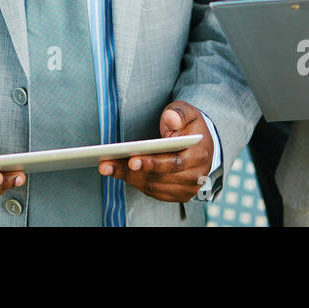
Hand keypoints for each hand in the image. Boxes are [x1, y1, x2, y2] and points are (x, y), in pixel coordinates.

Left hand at [98, 100, 213, 201]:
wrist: (201, 144)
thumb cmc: (190, 126)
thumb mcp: (188, 112)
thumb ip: (179, 113)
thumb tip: (170, 120)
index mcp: (199, 154)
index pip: (174, 162)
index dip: (152, 163)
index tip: (131, 159)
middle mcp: (195, 176)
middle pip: (159, 177)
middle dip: (130, 171)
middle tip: (107, 164)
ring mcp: (187, 188)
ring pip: (153, 186)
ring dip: (128, 178)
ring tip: (107, 167)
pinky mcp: (178, 195)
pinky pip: (153, 191)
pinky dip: (134, 182)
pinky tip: (118, 172)